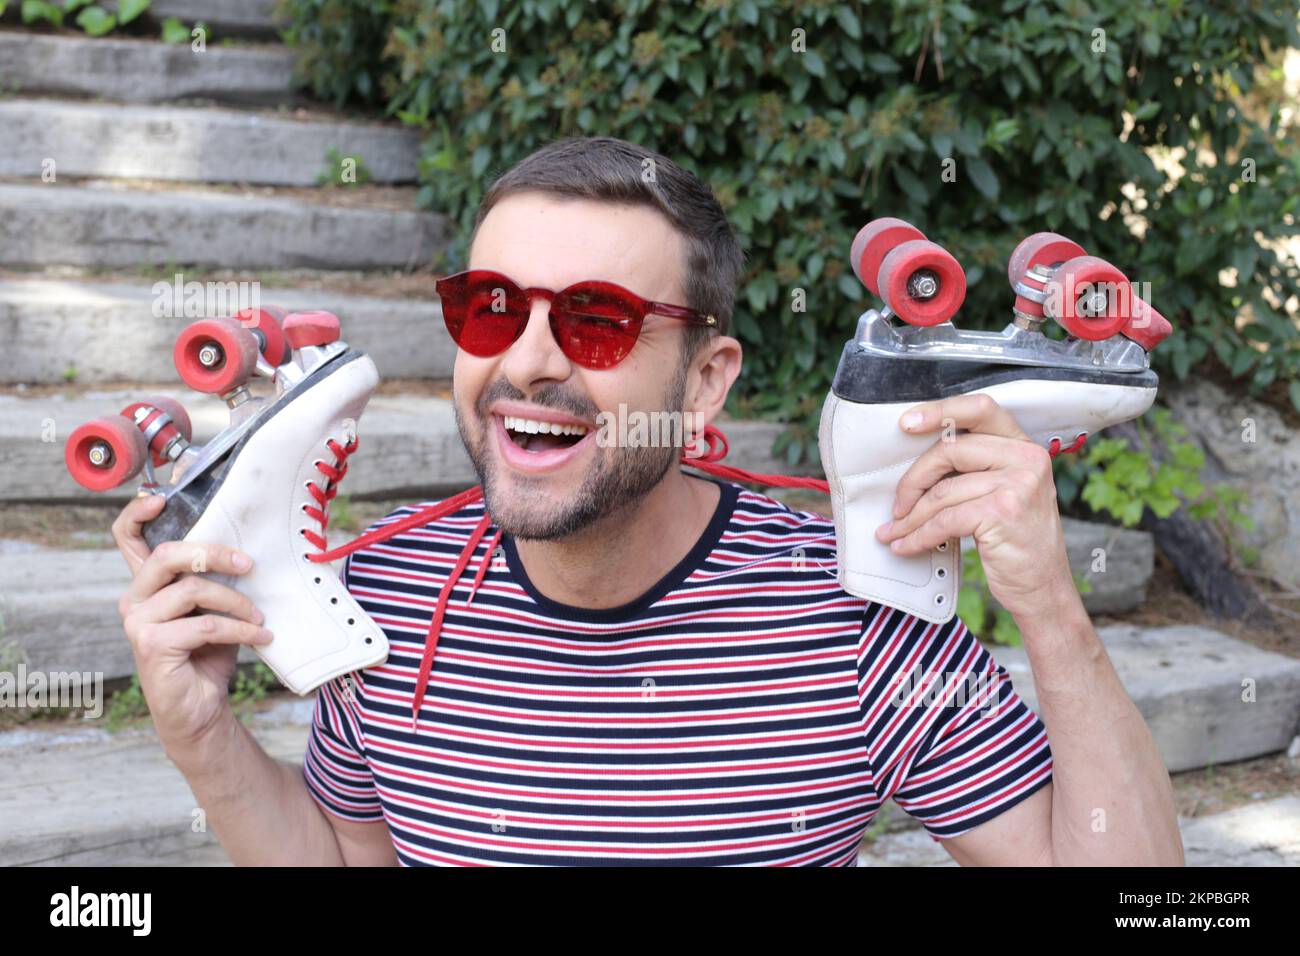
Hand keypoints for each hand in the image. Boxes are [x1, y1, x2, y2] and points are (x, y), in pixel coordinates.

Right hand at [111, 493, 271, 755]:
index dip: (138, 513)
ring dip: (237, 603)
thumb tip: (247, 550)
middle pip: (167, 556)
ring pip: (193, 590)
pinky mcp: (151, 645)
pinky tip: (261, 637)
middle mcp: (134, 600)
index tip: (162, 497)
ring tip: (260, 617)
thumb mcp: (215, 608)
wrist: (200, 709)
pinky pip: (205, 624)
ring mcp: (137, 623)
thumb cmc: (208, 654)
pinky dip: (241, 629)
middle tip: (250, 565)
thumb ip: (214, 579)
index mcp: (146, 585)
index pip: (127, 539)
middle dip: (214, 554)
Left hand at [873, 394, 1079, 620]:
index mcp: (1024, 445)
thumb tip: (917, 464)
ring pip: (943, 491)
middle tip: (896, 506)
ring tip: (893, 531)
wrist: (1043, 586)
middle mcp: (1026, 458)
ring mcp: (1018, 484)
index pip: (979, 409)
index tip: (906, 423)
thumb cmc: (1016, 539)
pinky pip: (945, 520)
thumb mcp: (1006, 491)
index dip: (939, 411)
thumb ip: (976, 468)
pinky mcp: (1003, 512)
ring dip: (910, 517)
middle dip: (913, 480)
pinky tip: (906, 546)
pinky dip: (919, 535)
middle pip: (949, 450)